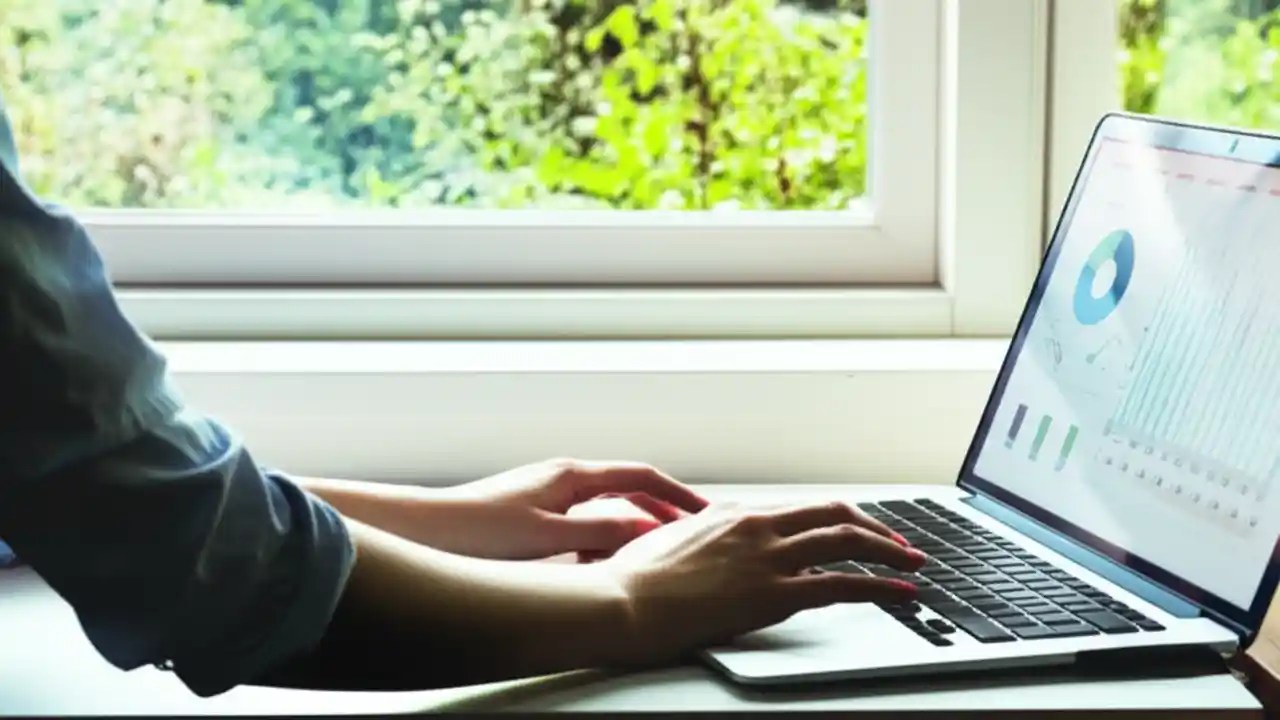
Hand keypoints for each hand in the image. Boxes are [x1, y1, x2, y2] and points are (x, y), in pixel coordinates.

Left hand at [433, 458, 708, 559]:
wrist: (428, 531)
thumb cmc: (480, 529)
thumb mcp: (551, 535)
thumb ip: (602, 533)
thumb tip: (647, 532)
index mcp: (573, 475)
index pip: (641, 476)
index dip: (678, 495)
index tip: (707, 512)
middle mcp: (563, 480)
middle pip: (627, 494)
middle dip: (660, 516)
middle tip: (689, 539)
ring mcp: (548, 498)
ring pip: (604, 515)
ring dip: (629, 535)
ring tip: (650, 560)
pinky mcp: (533, 519)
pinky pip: (582, 529)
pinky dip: (600, 546)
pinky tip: (599, 571)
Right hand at [598, 500, 925, 663]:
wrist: (621, 603)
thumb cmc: (633, 580)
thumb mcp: (668, 544)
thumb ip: (700, 540)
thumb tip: (705, 545)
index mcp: (732, 513)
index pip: (801, 508)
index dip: (838, 519)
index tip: (856, 530)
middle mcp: (755, 525)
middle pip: (833, 514)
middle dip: (874, 527)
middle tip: (899, 543)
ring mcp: (766, 556)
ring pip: (846, 541)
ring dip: (888, 551)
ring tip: (912, 564)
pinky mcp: (772, 592)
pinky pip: (841, 585)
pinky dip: (880, 587)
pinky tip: (898, 593)